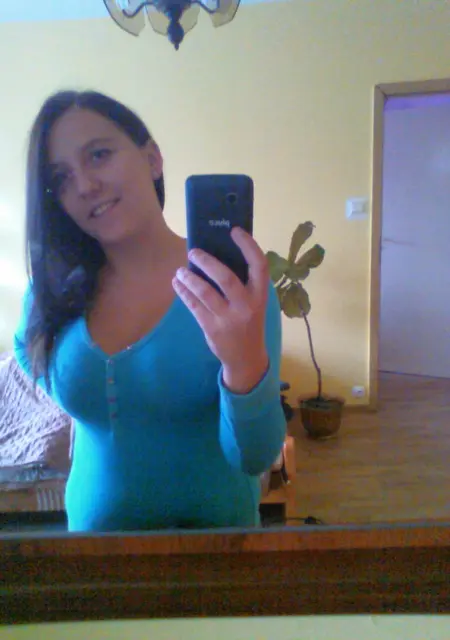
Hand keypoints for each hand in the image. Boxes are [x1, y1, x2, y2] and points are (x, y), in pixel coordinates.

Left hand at [172, 227, 269, 393]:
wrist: (246, 358)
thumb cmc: (248, 322)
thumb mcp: (254, 302)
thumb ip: (242, 283)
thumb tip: (216, 254)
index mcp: (260, 295)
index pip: (259, 265)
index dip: (248, 245)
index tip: (234, 231)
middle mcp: (246, 306)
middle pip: (225, 277)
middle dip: (206, 261)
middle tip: (193, 252)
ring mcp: (228, 318)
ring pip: (204, 292)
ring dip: (189, 277)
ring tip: (180, 270)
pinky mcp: (212, 328)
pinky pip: (193, 305)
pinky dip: (183, 292)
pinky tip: (177, 284)